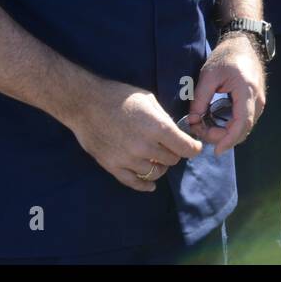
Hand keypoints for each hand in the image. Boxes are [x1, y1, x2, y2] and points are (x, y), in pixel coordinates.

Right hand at [65, 79, 202, 192]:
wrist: (85, 104)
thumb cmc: (119, 96)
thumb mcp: (149, 100)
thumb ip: (164, 119)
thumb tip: (176, 133)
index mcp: (157, 127)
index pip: (186, 148)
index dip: (194, 148)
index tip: (195, 147)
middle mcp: (144, 146)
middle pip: (172, 160)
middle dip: (175, 153)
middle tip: (170, 147)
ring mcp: (128, 159)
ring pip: (156, 172)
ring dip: (160, 166)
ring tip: (157, 158)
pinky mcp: (112, 166)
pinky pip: (134, 183)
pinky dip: (145, 185)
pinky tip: (150, 184)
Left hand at [185, 35, 266, 155]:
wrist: (245, 43)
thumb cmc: (226, 56)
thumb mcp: (208, 75)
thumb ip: (200, 99)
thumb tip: (193, 120)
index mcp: (246, 92)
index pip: (241, 124)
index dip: (228, 140)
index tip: (215, 151)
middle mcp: (257, 100)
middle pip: (242, 130)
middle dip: (221, 136)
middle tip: (199, 130)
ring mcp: (259, 102)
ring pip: (243, 127)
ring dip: (225, 132)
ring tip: (204, 125)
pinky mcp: (255, 102)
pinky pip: (244, 121)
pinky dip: (230, 126)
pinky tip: (214, 120)